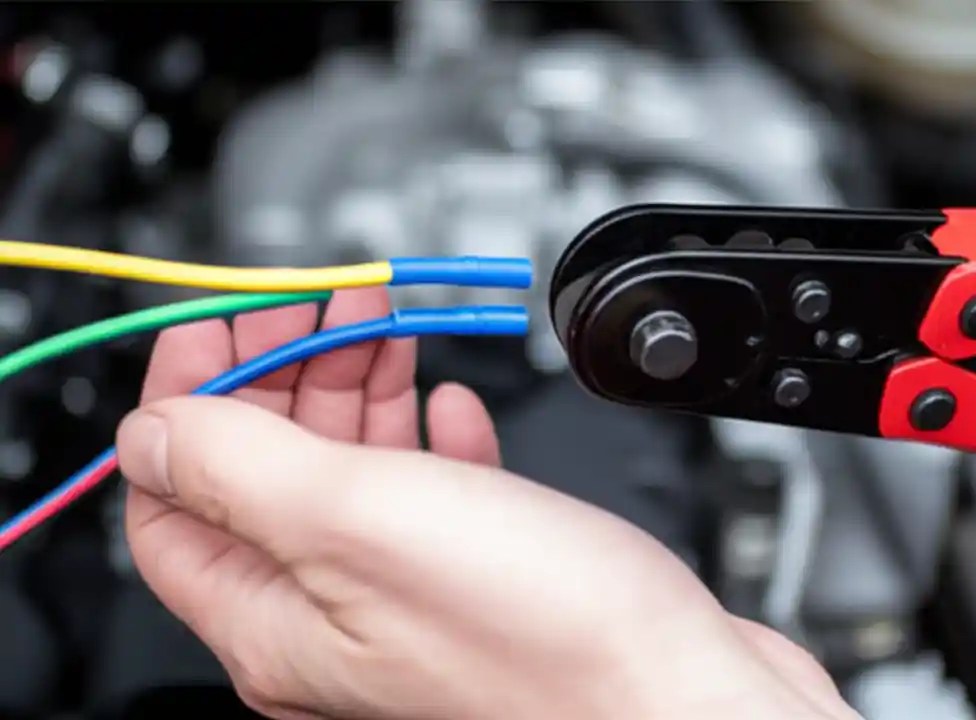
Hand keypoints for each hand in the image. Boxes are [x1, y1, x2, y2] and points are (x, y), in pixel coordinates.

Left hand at [115, 287, 857, 719]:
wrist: (684, 692)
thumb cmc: (548, 636)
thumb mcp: (362, 520)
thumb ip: (236, 466)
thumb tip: (150, 429)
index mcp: (277, 620)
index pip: (175, 498)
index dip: (187, 396)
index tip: (227, 320)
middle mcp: (335, 619)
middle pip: (265, 474)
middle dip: (283, 373)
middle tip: (319, 305)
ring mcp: (412, 599)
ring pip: (350, 473)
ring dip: (357, 388)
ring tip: (379, 323)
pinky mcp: (485, 580)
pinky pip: (432, 492)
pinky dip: (430, 434)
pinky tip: (451, 405)